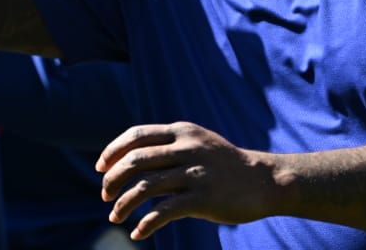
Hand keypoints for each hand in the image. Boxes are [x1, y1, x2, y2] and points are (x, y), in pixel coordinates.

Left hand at [97, 122, 278, 240]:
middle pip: (135, 161)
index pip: (136, 135)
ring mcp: (195, 173)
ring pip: (145, 187)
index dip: (112, 151)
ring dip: (122, 204)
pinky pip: (163, 212)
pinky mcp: (203, 198)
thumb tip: (131, 159)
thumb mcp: (199, 143)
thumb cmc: (225, 165)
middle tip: (104, 195)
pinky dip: (145, 224)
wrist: (265, 180)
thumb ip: (170, 146)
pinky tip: (138, 233)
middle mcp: (187, 149)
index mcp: (182, 132)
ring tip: (114, 217)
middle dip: (113, 179)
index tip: (100, 168)